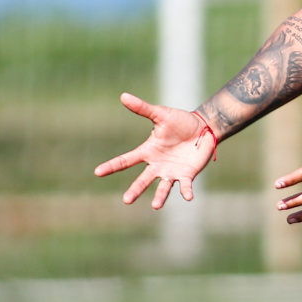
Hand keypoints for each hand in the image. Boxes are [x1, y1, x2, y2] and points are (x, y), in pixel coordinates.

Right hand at [94, 93, 215, 208]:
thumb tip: (123, 95)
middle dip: (135, 190)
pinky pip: (185, 186)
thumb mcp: (161, 114)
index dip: (112, 166)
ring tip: (155, 205)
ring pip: (163, 187)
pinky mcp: (187, 175)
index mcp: (149, 151)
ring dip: (160, 197)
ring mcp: (172, 171)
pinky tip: (188, 197)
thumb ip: (143, 108)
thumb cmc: (180, 121)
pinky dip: (186, 191)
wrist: (204, 128)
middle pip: (143, 179)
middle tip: (126, 201)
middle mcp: (158, 165)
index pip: (127, 160)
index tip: (97, 172)